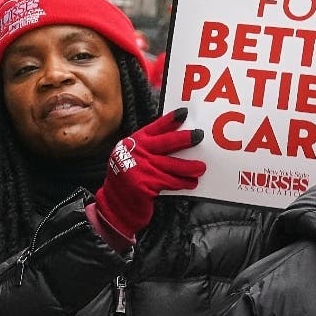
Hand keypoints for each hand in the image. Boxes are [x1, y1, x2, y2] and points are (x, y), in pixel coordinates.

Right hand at [93, 108, 205, 239]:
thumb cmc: (127, 178)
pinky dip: (183, 183)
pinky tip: (190, 183)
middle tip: (199, 136)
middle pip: (167, 142)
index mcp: (133, 142)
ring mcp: (141, 167)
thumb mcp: (130, 157)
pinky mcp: (146, 184)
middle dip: (186, 139)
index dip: (170, 120)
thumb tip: (176, 141)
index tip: (184, 113)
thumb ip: (146, 149)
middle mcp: (137, 152)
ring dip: (190, 167)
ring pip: (173, 165)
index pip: (154, 128)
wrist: (115, 202)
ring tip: (201, 168)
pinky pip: (171, 182)